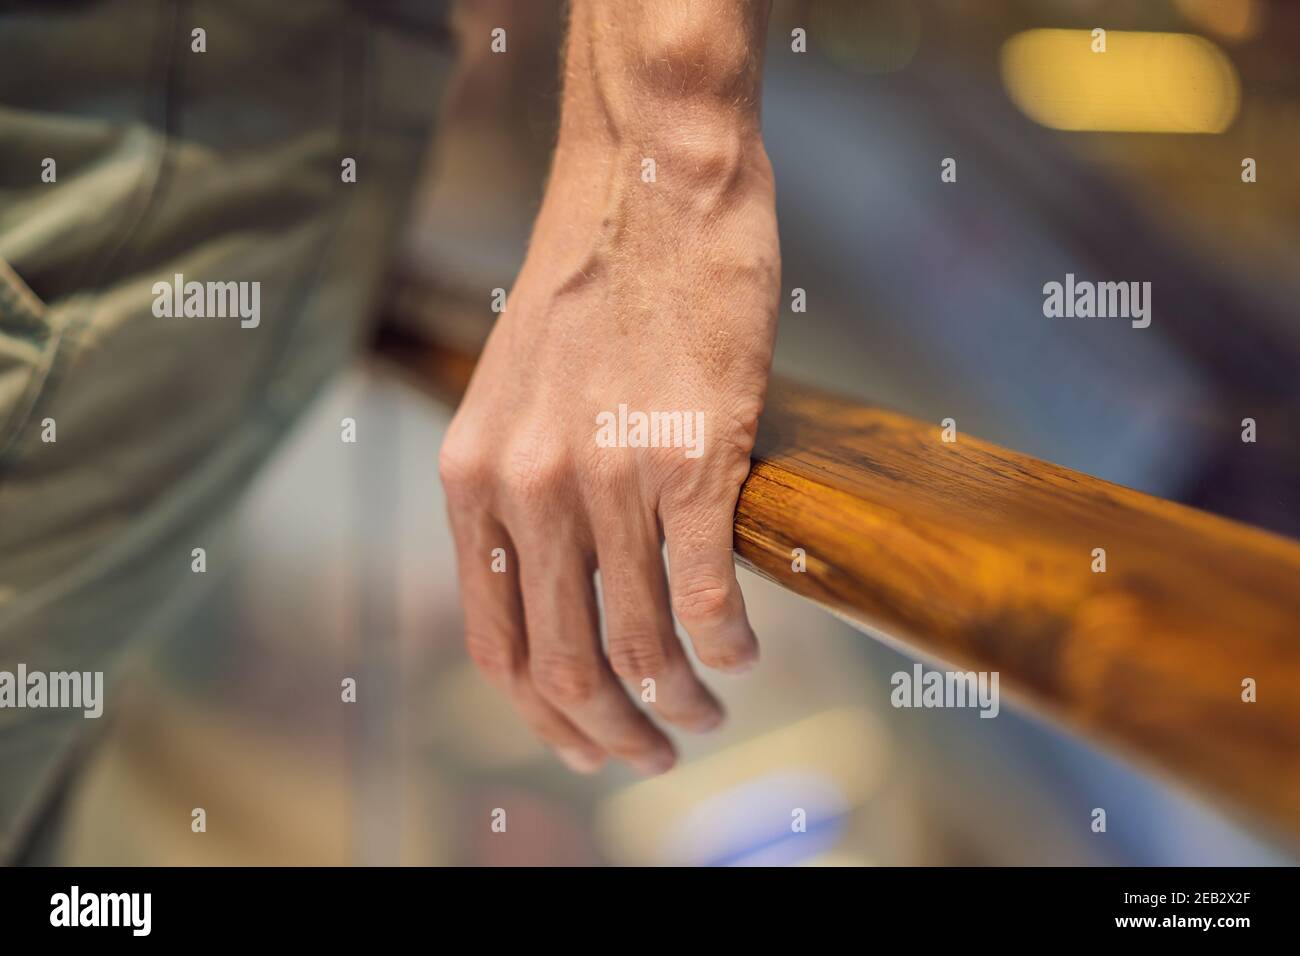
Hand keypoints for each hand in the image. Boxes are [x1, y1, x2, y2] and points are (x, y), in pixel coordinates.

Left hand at [439, 0, 776, 774]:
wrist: (648, 183)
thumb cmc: (591, 284)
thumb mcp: (510, 394)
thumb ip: (516, 491)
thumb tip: (555, 585)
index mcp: (473, 479)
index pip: (493, 645)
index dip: (542, 715)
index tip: (583, 742)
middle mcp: (528, 491)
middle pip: (562, 669)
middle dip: (610, 735)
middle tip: (652, 752)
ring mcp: (609, 480)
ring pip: (641, 648)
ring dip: (679, 704)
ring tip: (706, 713)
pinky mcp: (694, 461)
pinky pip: (708, 601)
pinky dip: (730, 649)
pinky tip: (747, 654)